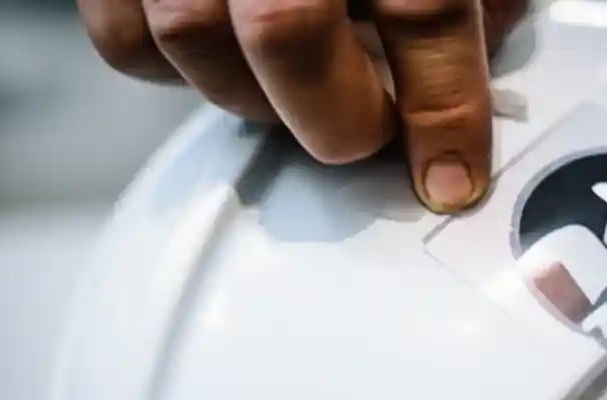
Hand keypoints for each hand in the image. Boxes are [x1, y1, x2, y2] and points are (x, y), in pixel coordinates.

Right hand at [77, 0, 528, 212]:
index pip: (421, 2)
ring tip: (300, 94)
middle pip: (286, 26)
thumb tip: (480, 66)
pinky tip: (233, 63)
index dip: (444, 103)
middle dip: (339, 117)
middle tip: (369, 131)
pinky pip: (126, 38)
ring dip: (260, 99)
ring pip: (192, 33)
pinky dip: (181, 73)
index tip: (451, 174)